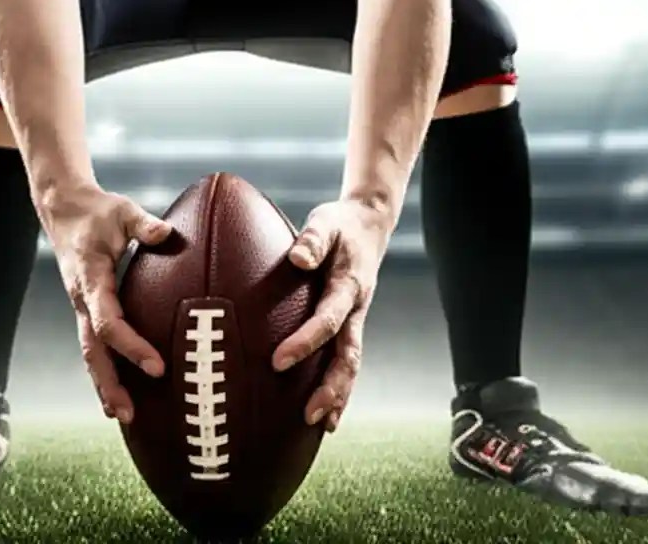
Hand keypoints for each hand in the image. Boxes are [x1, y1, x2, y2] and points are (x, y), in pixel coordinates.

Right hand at [40, 185, 173, 424]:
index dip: (131, 346)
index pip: (108, 321)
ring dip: (105, 385)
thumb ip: (143, 224)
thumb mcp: (122, 211)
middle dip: (110, 383)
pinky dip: (106, 371)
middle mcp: (82, 300)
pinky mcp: (87, 310)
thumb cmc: (97, 212)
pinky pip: (95, 346)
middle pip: (93, 351)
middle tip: (129, 414)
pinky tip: (120, 392)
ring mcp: (82, 308)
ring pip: (91, 354)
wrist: (63, 210)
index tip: (157, 366)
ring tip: (125, 416)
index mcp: (90, 279)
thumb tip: (165, 233)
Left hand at [272, 196, 394, 432]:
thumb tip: (296, 258)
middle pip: (348, 356)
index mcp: (349, 286)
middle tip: (308, 414)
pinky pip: (346, 361)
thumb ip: (312, 240)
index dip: (305, 342)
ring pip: (350, 365)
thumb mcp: (326, 222)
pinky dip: (339, 389)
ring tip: (320, 426)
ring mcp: (356, 321)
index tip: (278, 361)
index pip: (327, 320)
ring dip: (338, 396)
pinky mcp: (350, 326)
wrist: (370, 226)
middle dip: (331, 387)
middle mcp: (356, 310)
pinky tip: (323, 413)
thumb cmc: (339, 225)